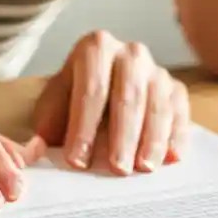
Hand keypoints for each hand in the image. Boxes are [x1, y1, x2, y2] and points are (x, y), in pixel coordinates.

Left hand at [29, 31, 189, 174]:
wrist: (100, 83)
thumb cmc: (75, 97)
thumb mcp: (55, 102)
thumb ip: (48, 122)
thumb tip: (38, 147)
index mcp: (96, 48)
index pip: (91, 91)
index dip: (83, 128)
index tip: (77, 160)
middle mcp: (131, 54)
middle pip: (128, 97)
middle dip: (123, 136)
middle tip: (117, 169)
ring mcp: (157, 71)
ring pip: (157, 106)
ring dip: (152, 140)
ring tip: (144, 168)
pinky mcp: (176, 89)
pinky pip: (180, 113)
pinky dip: (177, 136)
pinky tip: (172, 157)